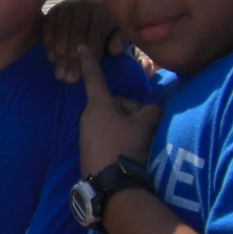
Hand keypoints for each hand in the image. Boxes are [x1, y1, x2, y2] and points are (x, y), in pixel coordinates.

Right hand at [40, 0, 123, 81]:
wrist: (95, 10)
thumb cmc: (109, 27)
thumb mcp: (120, 33)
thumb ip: (120, 40)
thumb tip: (115, 50)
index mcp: (103, 9)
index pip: (96, 33)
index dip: (90, 55)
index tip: (85, 75)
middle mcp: (84, 4)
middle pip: (76, 33)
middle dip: (72, 59)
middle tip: (69, 79)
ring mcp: (67, 5)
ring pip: (61, 31)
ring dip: (59, 54)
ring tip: (60, 74)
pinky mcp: (54, 9)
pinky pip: (47, 27)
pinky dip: (48, 44)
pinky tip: (51, 60)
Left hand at [78, 46, 161, 173]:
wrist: (111, 186)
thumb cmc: (125, 147)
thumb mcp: (145, 124)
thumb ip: (151, 109)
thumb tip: (151, 111)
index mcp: (97, 105)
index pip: (95, 77)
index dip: (90, 61)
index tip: (81, 47)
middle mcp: (88, 118)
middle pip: (116, 104)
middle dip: (131, 112)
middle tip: (141, 129)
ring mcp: (88, 136)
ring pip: (115, 122)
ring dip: (129, 128)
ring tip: (136, 145)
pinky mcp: (91, 151)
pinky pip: (111, 137)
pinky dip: (122, 142)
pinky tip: (129, 155)